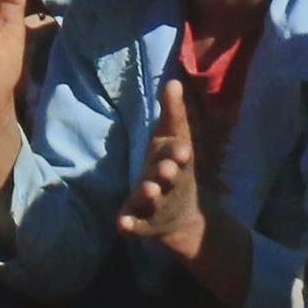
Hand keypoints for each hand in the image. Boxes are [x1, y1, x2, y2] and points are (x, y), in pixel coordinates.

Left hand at [114, 77, 211, 267]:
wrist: (185, 216)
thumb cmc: (174, 166)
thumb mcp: (174, 139)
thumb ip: (173, 113)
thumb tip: (172, 81)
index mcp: (177, 161)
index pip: (179, 154)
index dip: (179, 153)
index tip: (182, 150)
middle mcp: (170, 184)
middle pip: (169, 179)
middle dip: (167, 173)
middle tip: (167, 170)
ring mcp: (157, 205)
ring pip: (154, 201)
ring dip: (150, 195)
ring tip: (147, 190)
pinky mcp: (144, 224)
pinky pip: (137, 226)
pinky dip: (131, 225)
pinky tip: (122, 224)